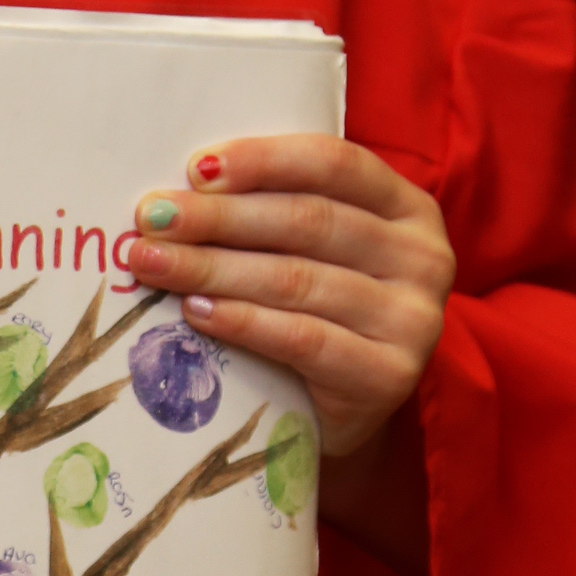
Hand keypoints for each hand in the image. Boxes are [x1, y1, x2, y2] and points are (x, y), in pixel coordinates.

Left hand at [128, 136, 453, 469]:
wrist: (345, 415)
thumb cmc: (318, 314)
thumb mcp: (312, 252)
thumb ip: (272, 212)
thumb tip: (179, 188)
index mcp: (407, 208)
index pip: (334, 164)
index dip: (263, 161)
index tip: (196, 168)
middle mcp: (423, 258)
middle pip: (308, 221)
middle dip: (220, 217)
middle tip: (152, 219)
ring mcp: (413, 321)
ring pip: (297, 279)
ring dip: (213, 267)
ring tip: (152, 262)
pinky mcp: (388, 376)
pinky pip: (302, 338)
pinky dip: (242, 321)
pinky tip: (194, 311)